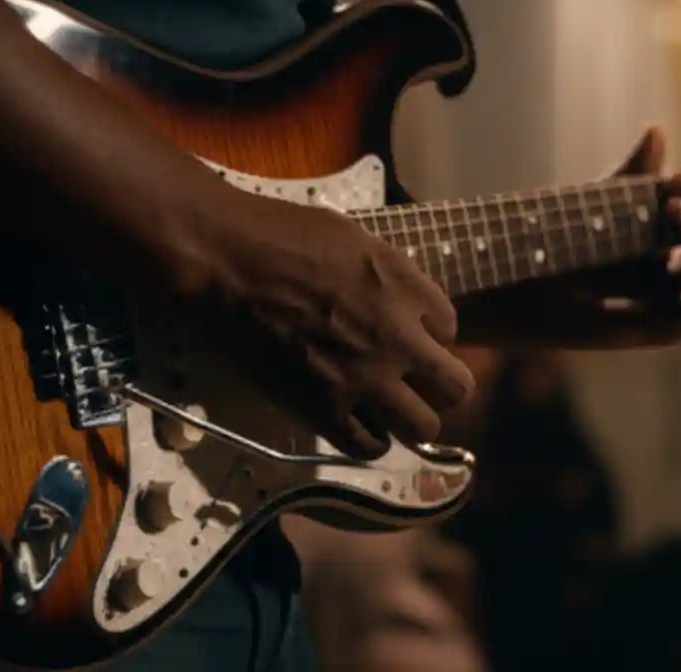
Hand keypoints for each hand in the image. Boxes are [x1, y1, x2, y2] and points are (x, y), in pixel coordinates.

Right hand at [196, 191, 474, 458]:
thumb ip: (388, 274)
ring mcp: (363, 379)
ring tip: (390, 411)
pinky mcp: (323, 410)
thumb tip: (403, 298)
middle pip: (456, 387)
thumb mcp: (354, 238)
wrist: (224, 262)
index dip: (429, 333)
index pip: (449, 327)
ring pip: (423, 427)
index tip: (407, 333)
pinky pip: (368, 447)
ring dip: (411, 419)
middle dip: (440, 385)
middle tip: (416, 382)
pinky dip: (369, 440)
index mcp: (405, 288)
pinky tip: (359, 426)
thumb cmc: (280, 234)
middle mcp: (397, 339)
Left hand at [457, 126, 680, 347]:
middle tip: (679, 188)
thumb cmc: (540, 248)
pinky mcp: (652, 329)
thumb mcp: (594, 206)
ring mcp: (663, 306)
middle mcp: (667, 281)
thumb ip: (631, 176)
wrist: (503, 285)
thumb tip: (658, 130)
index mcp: (658, 251)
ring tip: (680, 212)